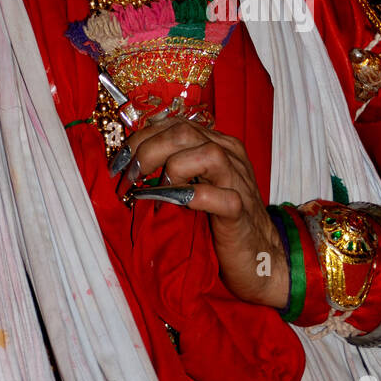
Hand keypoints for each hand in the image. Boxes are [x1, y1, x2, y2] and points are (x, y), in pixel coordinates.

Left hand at [121, 118, 288, 308]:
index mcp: (217, 143)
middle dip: (148, 150)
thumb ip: (175, 166)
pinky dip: (193, 197)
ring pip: (207, 154)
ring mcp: (238, 181)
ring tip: (154, 191)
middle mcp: (230, 155)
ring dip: (171, 169)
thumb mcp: (196, 184)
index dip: (142, 138)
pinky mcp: (241, 211)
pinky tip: (175, 205)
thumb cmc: (219, 221)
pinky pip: (220, 196)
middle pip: (185, 132)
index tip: (120, 161)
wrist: (260, 257)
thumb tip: (132, 160)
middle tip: (130, 176)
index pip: (174, 124)